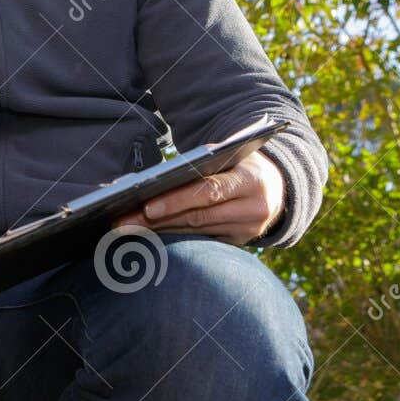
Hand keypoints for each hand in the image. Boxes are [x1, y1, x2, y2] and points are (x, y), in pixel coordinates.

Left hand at [114, 150, 284, 244]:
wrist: (277, 186)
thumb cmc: (239, 165)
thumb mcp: (227, 157)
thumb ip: (197, 166)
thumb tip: (149, 181)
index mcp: (251, 181)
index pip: (208, 192)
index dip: (176, 201)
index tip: (146, 207)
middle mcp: (253, 209)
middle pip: (197, 217)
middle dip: (156, 220)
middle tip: (122, 222)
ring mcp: (247, 230)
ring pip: (196, 232)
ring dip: (159, 231)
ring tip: (128, 229)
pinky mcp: (239, 243)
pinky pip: (201, 240)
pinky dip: (174, 236)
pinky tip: (149, 235)